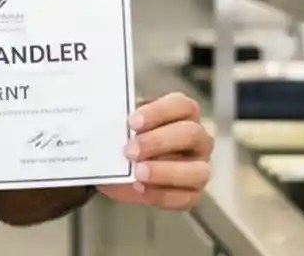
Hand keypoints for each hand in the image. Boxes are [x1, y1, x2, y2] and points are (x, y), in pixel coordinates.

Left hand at [98, 92, 212, 211]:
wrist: (114, 169)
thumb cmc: (124, 139)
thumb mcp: (120, 125)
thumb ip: (119, 121)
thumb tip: (105, 120)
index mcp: (182, 113)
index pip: (182, 105)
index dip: (159, 112)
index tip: (132, 122)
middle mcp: (197, 139)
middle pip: (191, 134)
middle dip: (159, 142)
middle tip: (131, 150)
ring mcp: (198, 167)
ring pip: (197, 170)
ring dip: (166, 172)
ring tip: (138, 172)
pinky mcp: (191, 193)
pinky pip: (186, 198)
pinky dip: (162, 195)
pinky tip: (141, 189)